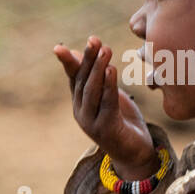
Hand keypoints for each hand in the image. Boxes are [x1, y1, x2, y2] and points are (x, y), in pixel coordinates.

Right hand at [53, 36, 159, 178]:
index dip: (68, 61)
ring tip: (105, 50)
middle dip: (88, 59)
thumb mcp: (109, 95)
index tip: (59, 47)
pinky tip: (112, 69)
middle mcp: (81, 112)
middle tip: (94, 40)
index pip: (73, 77)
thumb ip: (98, 78)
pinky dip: (109, 85)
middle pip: (82, 81)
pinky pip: (107, 103)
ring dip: (98, 68)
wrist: (134, 154)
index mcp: (80, 102)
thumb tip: (82, 53)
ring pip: (92, 91)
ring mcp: (91, 122)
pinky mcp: (106, 129)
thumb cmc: (122, 121)